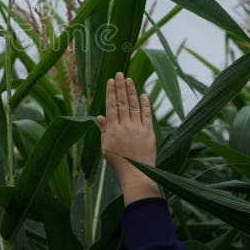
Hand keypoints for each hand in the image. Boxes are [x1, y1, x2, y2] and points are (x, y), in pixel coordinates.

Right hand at [97, 71, 160, 204]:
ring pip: (133, 106)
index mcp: (113, 130)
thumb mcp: (105, 147)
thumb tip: (100, 116)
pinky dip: (145, 104)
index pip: (111, 106)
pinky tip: (143, 95)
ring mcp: (138, 129)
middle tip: (120, 74)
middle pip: (122, 102)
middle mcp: (125, 126)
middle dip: (120, 87)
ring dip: (131, 92)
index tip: (111, 81)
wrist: (136, 175)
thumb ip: (104, 130)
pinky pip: (147, 115)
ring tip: (129, 80)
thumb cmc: (118, 163)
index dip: (111, 92)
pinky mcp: (149, 133)